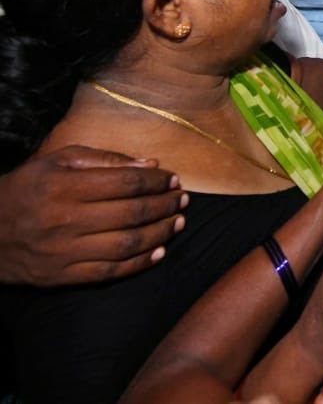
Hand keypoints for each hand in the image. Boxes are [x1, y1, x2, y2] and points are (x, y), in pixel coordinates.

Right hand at [0, 146, 187, 285]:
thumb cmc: (26, 189)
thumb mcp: (57, 161)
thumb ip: (105, 159)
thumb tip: (151, 163)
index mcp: (64, 186)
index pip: (127, 183)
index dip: (157, 181)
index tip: (173, 179)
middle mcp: (65, 219)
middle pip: (132, 213)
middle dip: (165, 205)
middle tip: (182, 200)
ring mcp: (63, 252)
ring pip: (127, 244)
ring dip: (160, 233)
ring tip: (177, 222)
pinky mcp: (61, 277)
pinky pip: (110, 272)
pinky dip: (140, 263)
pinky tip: (159, 251)